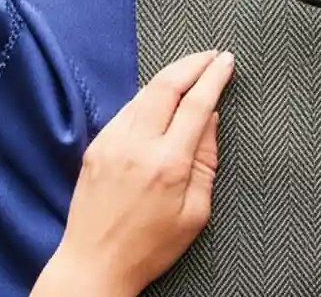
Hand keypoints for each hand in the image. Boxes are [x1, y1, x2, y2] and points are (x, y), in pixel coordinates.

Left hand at [32, 50, 234, 296]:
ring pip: (144, 93)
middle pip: (166, 85)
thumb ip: (206, 161)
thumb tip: (210, 119)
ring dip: (169, 77)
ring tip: (190, 71)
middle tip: (211, 55)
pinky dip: (148, 97)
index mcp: (168, 164)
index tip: (226, 62)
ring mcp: (112, 143)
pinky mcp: (96, 147)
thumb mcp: (195, 212)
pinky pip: (126, 111)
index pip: (196, 105)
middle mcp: (137, 146)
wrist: (94, 265)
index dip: (214, 77)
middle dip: (192, 63)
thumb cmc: (150, 248)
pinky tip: (160, 100)